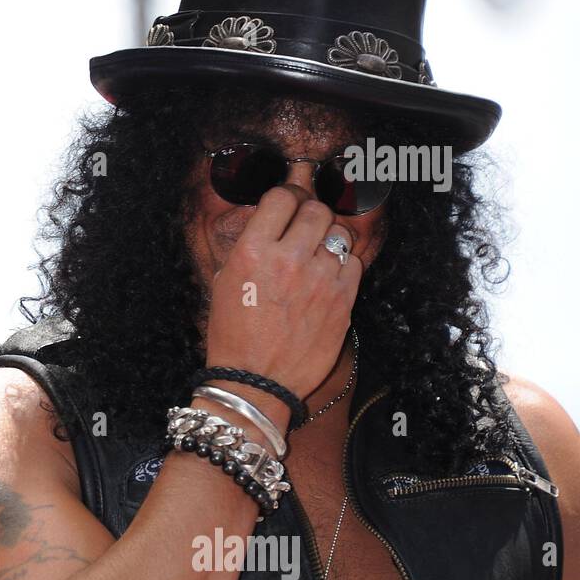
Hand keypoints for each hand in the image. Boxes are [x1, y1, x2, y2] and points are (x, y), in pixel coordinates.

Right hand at [204, 185, 361, 404]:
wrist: (255, 382)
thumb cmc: (234, 335)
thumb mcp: (226, 282)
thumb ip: (251, 247)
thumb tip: (273, 224)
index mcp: (252, 252)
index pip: (281, 197)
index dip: (286, 198)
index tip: (287, 206)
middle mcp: (288, 260)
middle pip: (316, 209)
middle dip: (309, 216)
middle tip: (304, 231)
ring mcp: (320, 279)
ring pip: (340, 233)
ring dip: (328, 240)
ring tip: (317, 257)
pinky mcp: (343, 299)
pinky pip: (354, 263)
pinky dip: (342, 266)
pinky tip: (327, 280)